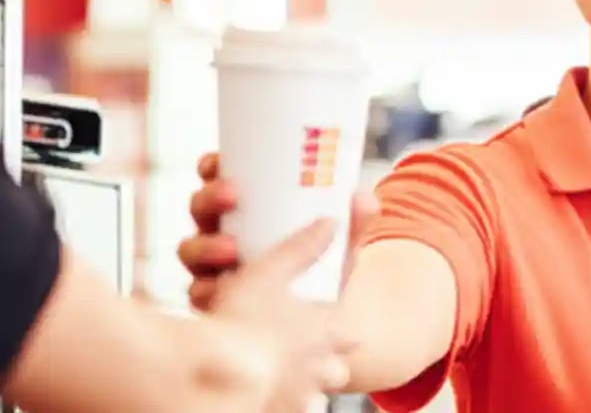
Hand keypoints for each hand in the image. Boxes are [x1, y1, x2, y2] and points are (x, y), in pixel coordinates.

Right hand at [178, 153, 380, 310]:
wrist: (309, 343)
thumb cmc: (322, 292)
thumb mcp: (339, 260)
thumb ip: (355, 230)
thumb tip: (364, 196)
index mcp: (246, 216)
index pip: (218, 181)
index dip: (212, 167)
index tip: (220, 159)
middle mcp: (221, 241)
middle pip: (201, 208)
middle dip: (210, 198)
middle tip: (231, 194)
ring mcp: (209, 273)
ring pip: (190, 251)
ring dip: (206, 245)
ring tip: (229, 248)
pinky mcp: (207, 306)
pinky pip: (194, 293)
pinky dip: (203, 289)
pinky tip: (216, 289)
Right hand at [208, 218, 355, 410]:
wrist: (214, 379)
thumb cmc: (241, 324)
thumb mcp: (270, 272)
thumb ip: (302, 247)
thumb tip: (332, 221)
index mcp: (327, 334)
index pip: (350, 335)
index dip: (342, 331)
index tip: (340, 328)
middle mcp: (318, 371)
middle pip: (335, 372)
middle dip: (325, 365)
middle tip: (309, 357)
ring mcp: (297, 399)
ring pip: (311, 397)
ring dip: (301, 387)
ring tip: (283, 379)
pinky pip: (284, 411)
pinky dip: (276, 403)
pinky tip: (260, 396)